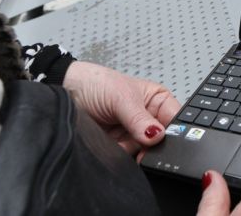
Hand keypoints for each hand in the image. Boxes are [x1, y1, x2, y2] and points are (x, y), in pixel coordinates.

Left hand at [63, 61, 180, 156]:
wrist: (64, 94)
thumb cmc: (96, 83)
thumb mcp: (121, 97)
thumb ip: (140, 118)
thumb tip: (157, 135)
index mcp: (158, 101)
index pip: (176, 119)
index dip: (176, 130)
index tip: (165, 138)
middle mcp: (149, 119)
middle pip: (163, 140)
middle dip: (154, 144)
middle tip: (143, 144)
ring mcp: (134, 135)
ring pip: (145, 151)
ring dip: (134, 150)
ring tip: (120, 139)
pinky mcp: (119, 147)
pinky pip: (127, 157)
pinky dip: (121, 155)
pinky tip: (113, 144)